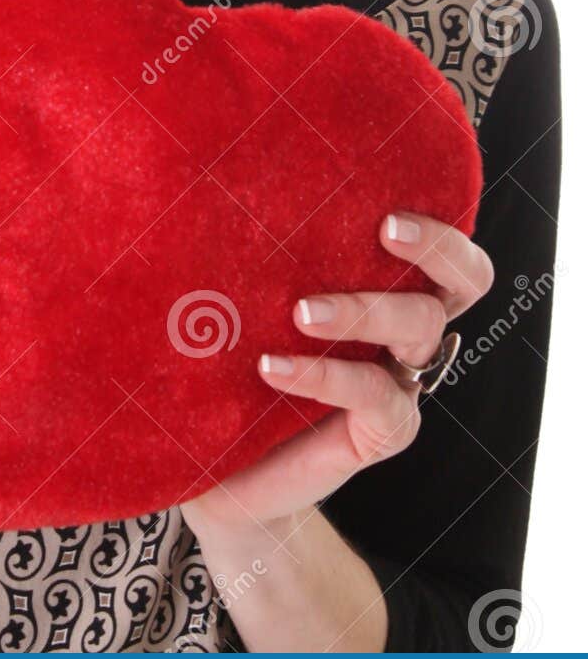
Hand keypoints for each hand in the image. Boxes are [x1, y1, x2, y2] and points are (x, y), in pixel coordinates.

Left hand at [180, 211, 494, 538]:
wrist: (225, 474)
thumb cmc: (231, 370)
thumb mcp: (243, 305)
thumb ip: (246, 260)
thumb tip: (194, 184)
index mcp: (382, 286)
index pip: (441, 248)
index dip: (437, 224)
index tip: (387, 204)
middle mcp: (402, 330)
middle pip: (464, 281)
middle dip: (436, 246)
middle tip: (384, 230)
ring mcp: (398, 381)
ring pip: (420, 329)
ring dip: (363, 308)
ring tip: (300, 311)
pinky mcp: (381, 431)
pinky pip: (377, 396)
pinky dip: (326, 375)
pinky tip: (271, 367)